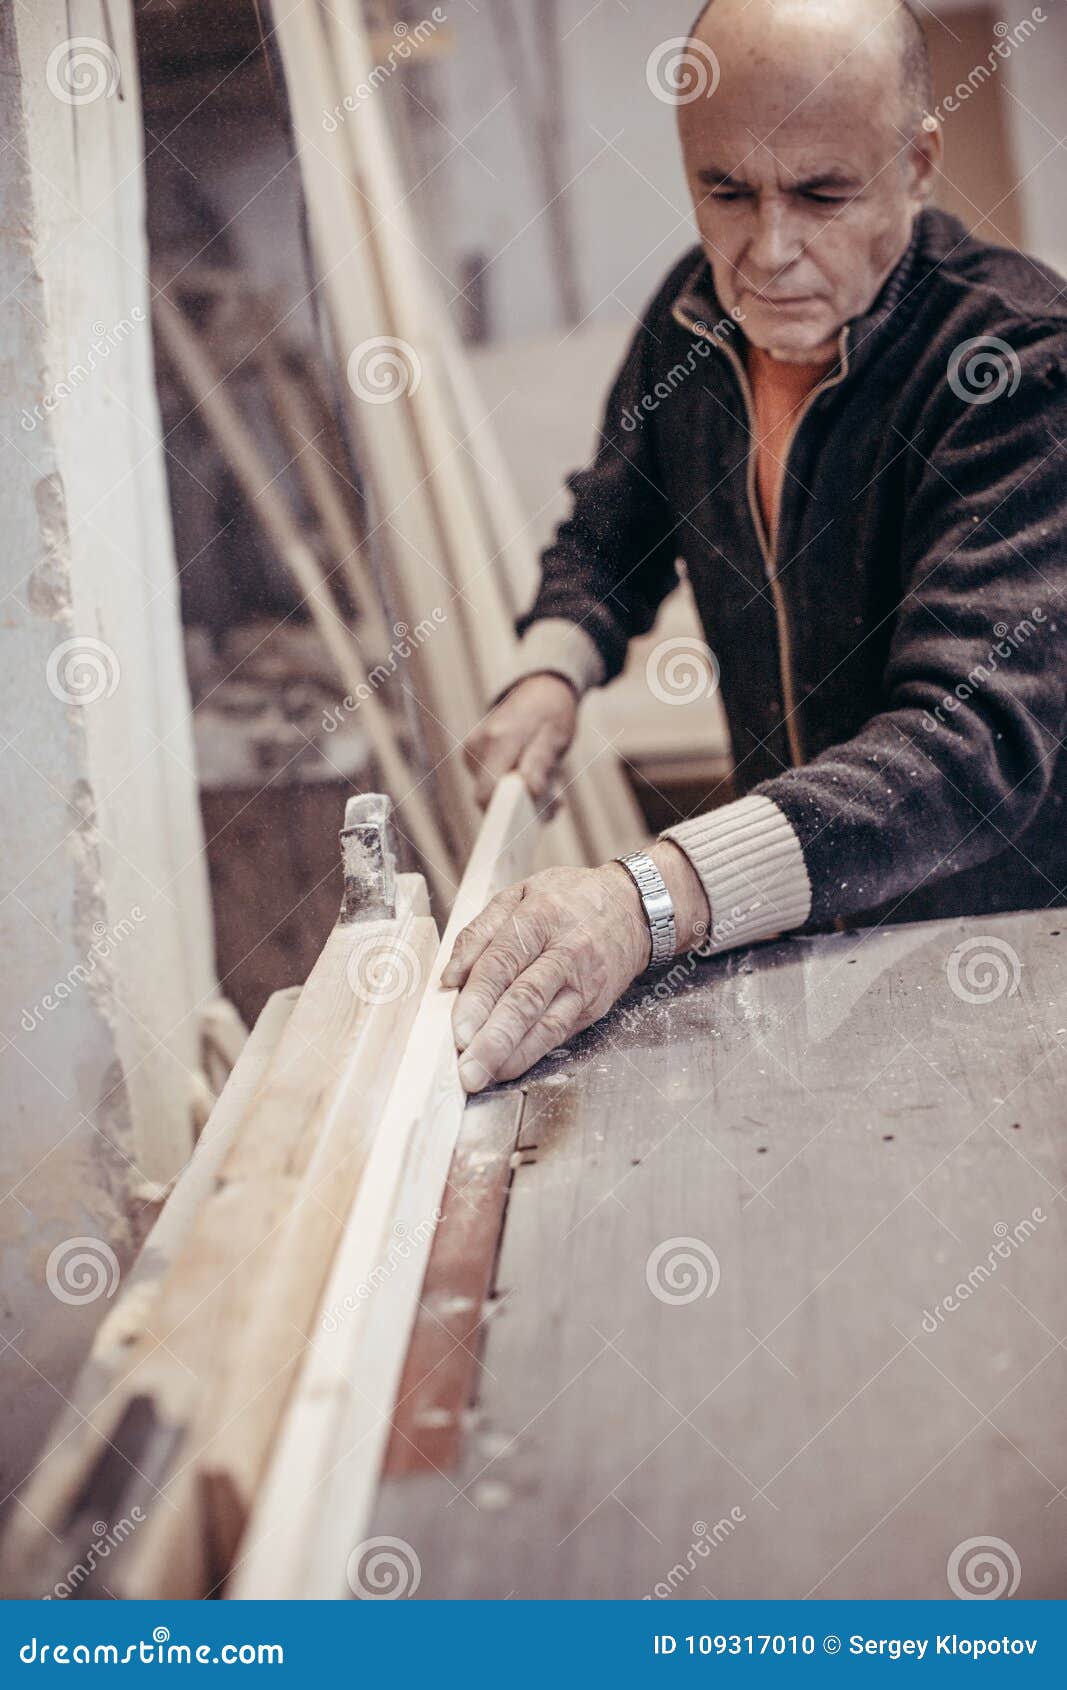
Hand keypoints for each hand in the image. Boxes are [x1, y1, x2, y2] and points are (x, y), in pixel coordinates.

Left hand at [441, 841, 710, 1090]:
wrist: (634, 909)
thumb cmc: (568, 899)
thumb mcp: (520, 894)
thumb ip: (479, 932)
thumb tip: (449, 977)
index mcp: (541, 917)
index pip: (503, 961)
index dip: (479, 998)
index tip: (457, 1030)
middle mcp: (566, 952)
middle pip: (526, 1000)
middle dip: (495, 1039)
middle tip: (469, 1069)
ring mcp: (584, 984)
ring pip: (547, 1025)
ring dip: (513, 1056)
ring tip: (484, 1077)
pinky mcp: (594, 1006)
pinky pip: (560, 1034)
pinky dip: (532, 1054)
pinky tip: (507, 1068)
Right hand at [463, 673, 577, 808]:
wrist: (539, 690)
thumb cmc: (551, 714)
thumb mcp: (555, 736)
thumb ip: (541, 763)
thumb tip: (530, 791)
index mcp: (499, 739)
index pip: (487, 792)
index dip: (500, 818)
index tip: (520, 833)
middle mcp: (478, 746)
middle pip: (487, 797)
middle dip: (518, 810)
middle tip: (555, 806)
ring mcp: (473, 752)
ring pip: (491, 793)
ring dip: (521, 799)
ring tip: (552, 789)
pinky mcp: (475, 758)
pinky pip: (492, 784)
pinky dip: (514, 790)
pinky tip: (537, 782)